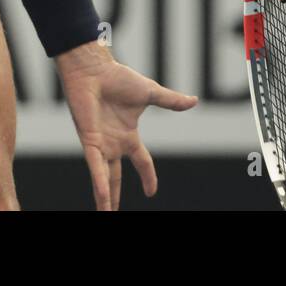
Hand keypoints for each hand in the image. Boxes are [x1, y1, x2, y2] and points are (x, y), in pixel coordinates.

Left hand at [55, 41, 198, 209]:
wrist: (95, 70)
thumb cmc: (118, 77)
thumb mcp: (150, 93)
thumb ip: (171, 101)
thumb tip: (195, 100)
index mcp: (127, 134)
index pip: (141, 161)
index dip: (148, 176)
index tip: (151, 192)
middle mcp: (113, 143)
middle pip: (115, 177)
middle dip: (114, 196)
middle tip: (113, 212)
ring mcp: (101, 144)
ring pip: (104, 179)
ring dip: (105, 199)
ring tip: (106, 215)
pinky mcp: (90, 142)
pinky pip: (96, 168)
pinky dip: (100, 184)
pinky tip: (103, 199)